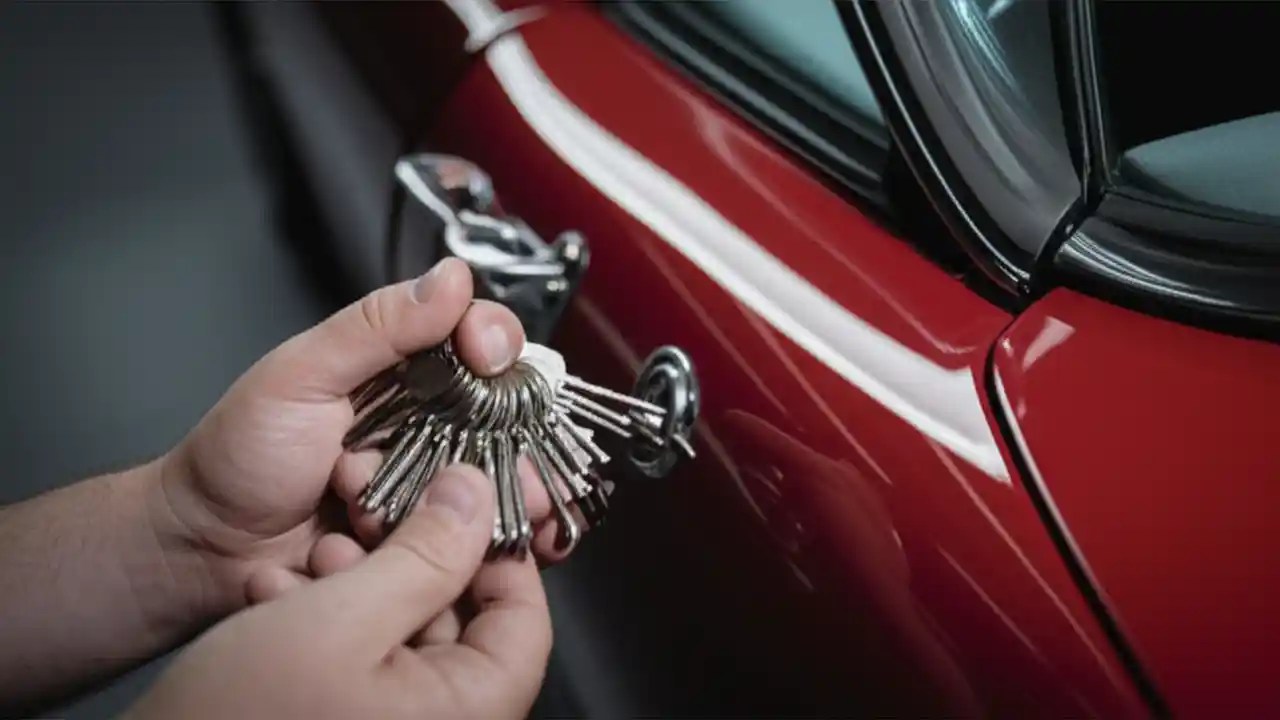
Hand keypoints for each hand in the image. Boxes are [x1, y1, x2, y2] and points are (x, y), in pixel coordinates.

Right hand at [128, 464, 550, 719]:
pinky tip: (270, 596)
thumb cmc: (240, 719)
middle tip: (354, 527)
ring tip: (297, 563)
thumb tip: (476, 495)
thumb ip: (424, 555)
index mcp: (466, 712)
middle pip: (456, 621)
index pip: (525, 621)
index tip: (458, 502)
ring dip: (349, 583)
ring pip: (397, 634)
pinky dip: (321, 621)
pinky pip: (356, 661)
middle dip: (400, 562)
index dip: (496, 552)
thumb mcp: (343, 617)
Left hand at [148, 258, 563, 622]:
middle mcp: (431, 420)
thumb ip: (377, 326)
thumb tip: (452, 277)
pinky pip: (479, 538)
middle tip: (521, 468)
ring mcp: (433, 484)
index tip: (487, 357)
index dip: (497, 342)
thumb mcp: (302, 375)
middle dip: (526, 442)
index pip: (480, 338)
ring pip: (503, 482)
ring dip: (511, 501)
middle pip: (511, 417)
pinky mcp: (429, 540)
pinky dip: (496, 547)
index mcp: (406, 368)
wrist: (203, 550)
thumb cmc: (240, 454)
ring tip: (506, 526)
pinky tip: (510, 554)